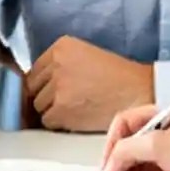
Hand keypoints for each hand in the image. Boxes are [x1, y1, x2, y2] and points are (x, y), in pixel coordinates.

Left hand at [24, 35, 152, 131]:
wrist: (137, 92)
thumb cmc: (117, 77)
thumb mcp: (86, 56)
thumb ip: (60, 64)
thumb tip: (36, 84)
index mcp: (61, 46)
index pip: (34, 70)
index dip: (42, 85)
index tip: (52, 92)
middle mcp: (56, 63)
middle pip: (32, 88)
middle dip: (44, 98)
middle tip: (64, 103)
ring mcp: (57, 86)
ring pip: (38, 106)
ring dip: (52, 111)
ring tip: (74, 110)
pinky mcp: (62, 108)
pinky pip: (48, 121)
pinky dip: (59, 123)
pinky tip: (76, 118)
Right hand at [99, 105, 169, 170]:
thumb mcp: (158, 145)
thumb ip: (127, 150)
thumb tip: (109, 165)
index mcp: (158, 117)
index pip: (124, 125)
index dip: (112, 144)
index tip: (107, 164)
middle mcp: (161, 134)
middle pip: (129, 150)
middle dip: (121, 168)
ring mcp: (168, 155)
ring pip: (139, 168)